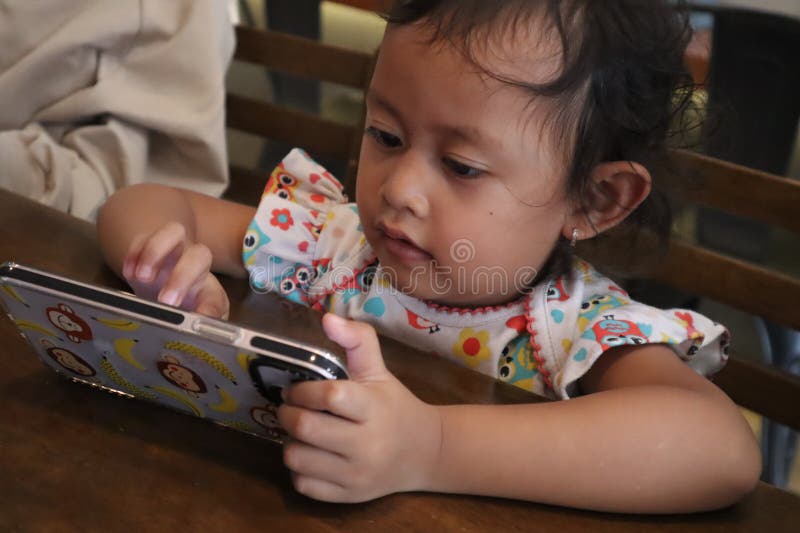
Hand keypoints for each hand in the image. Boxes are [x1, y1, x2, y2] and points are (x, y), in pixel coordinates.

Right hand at [122, 222, 229, 318]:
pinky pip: (144, 236)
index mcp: (209, 292)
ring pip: (176, 232)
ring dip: (156, 252)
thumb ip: (198, 326)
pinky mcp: (148, 245)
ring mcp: (171, 251)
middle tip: (165, 300)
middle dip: (182, 276)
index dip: (209, 308)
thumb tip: (201, 332)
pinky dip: (135, 252)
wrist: (166, 294)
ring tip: (142, 277)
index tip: (196, 319)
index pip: (215, 297)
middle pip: (200, 255)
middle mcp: (194, 266)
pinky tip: (129, 273)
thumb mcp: (194, 324)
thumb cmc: (184, 310)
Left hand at [278, 313, 442, 502]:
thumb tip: (327, 317)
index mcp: (373, 408)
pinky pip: (304, 485)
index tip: (297, 388)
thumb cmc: (394, 405)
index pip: (329, 397)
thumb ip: (357, 339)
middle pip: (306, 429)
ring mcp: (357, 475)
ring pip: (298, 459)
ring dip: (290, 442)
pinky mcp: (349, 497)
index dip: (303, 391)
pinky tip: (312, 455)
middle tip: (290, 408)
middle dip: (288, 415)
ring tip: (300, 432)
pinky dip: (299, 470)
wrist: (424, 452)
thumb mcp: (379, 370)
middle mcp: (367, 445)